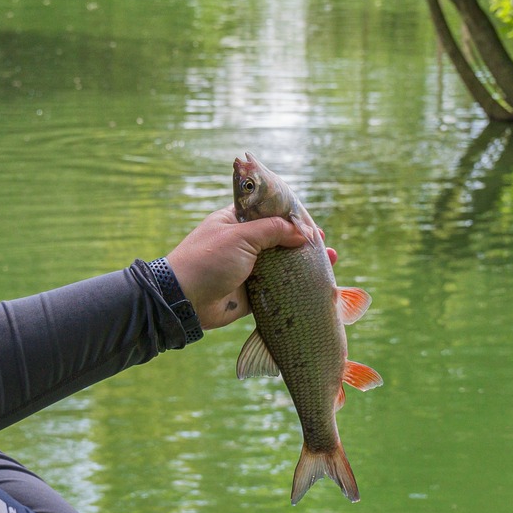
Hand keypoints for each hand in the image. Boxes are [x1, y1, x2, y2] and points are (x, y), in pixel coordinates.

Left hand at [164, 206, 331, 331]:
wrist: (184, 300)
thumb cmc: (208, 259)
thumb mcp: (241, 237)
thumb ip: (273, 231)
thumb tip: (302, 233)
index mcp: (235, 222)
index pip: (267, 211)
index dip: (290, 214)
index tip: (310, 220)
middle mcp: (243, 243)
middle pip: (278, 238)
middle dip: (301, 240)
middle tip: (322, 242)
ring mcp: (248, 268)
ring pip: (281, 263)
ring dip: (303, 262)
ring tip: (328, 260)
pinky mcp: (251, 292)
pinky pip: (278, 287)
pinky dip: (295, 285)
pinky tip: (315, 283)